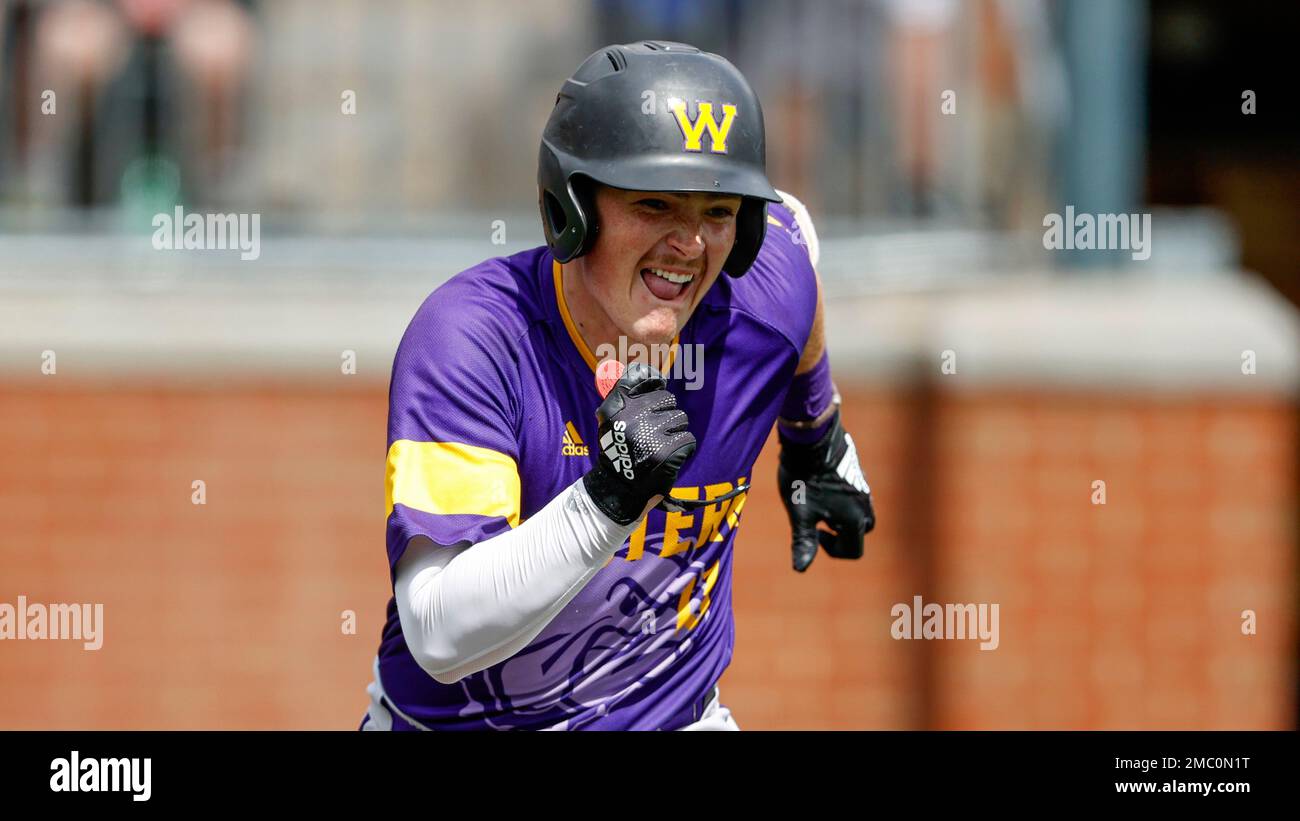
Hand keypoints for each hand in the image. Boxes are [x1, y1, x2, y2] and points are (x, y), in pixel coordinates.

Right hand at [582, 363, 696, 525]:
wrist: (618, 489)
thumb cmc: (621, 451)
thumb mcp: (611, 420)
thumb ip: (626, 396)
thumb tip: (656, 376)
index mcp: (615, 406)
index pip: (639, 374)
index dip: (654, 379)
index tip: (659, 385)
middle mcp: (630, 417)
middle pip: (668, 399)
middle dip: (666, 414)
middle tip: (653, 433)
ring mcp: (649, 434)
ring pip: (681, 419)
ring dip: (675, 432)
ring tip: (658, 447)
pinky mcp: (666, 452)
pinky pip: (688, 439)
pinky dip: (683, 449)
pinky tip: (668, 458)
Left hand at [777, 409, 875, 571]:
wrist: (811, 438)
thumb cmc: (803, 479)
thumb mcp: (800, 514)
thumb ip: (803, 541)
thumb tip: (800, 568)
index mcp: (853, 519)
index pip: (853, 551)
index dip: (832, 550)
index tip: (816, 534)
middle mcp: (864, 505)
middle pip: (861, 532)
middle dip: (841, 534)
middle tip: (818, 521)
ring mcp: (863, 487)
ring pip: (860, 512)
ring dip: (843, 516)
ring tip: (820, 504)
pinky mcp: (857, 473)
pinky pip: (856, 495)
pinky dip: (843, 500)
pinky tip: (822, 487)